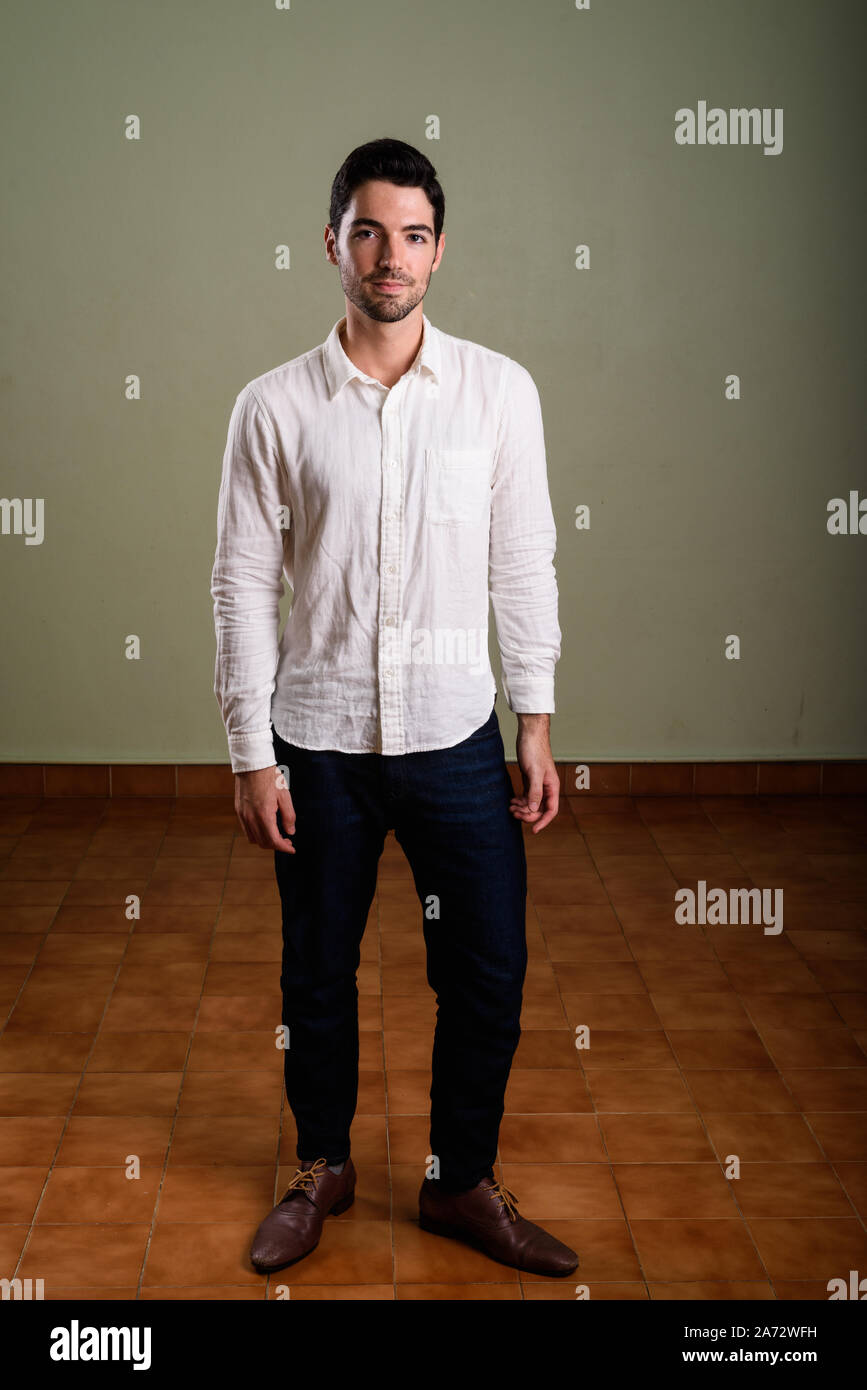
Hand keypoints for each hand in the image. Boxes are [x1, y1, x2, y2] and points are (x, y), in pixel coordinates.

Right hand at [234, 764, 296, 853]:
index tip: (292, 849)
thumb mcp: (284, 795)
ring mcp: (243, 815)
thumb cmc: (270, 777)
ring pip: (253, 839)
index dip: (284, 848)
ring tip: (276, 835)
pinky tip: (265, 827)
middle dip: (276, 845)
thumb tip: (291, 832)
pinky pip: (246, 830)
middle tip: (287, 841)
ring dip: (265, 841)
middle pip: (263, 843)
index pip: (274, 840)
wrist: (252, 764)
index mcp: (264, 814)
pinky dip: (256, 834)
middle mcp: (251, 817)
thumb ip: (288, 816)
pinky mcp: (238, 811)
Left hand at [509, 714, 559, 832]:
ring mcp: (538, 784)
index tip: (533, 830)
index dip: (543, 821)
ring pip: (532, 804)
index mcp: (552, 787)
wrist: (530, 734)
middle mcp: (547, 787)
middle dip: (527, 814)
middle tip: (513, 813)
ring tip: (510, 807)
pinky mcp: (530, 780)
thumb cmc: (534, 750)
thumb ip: (535, 791)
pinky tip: (512, 801)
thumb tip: (533, 809)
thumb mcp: (534, 772)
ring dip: (522, 808)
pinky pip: (527, 796)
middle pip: (540, 809)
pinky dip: (520, 801)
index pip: (551, 810)